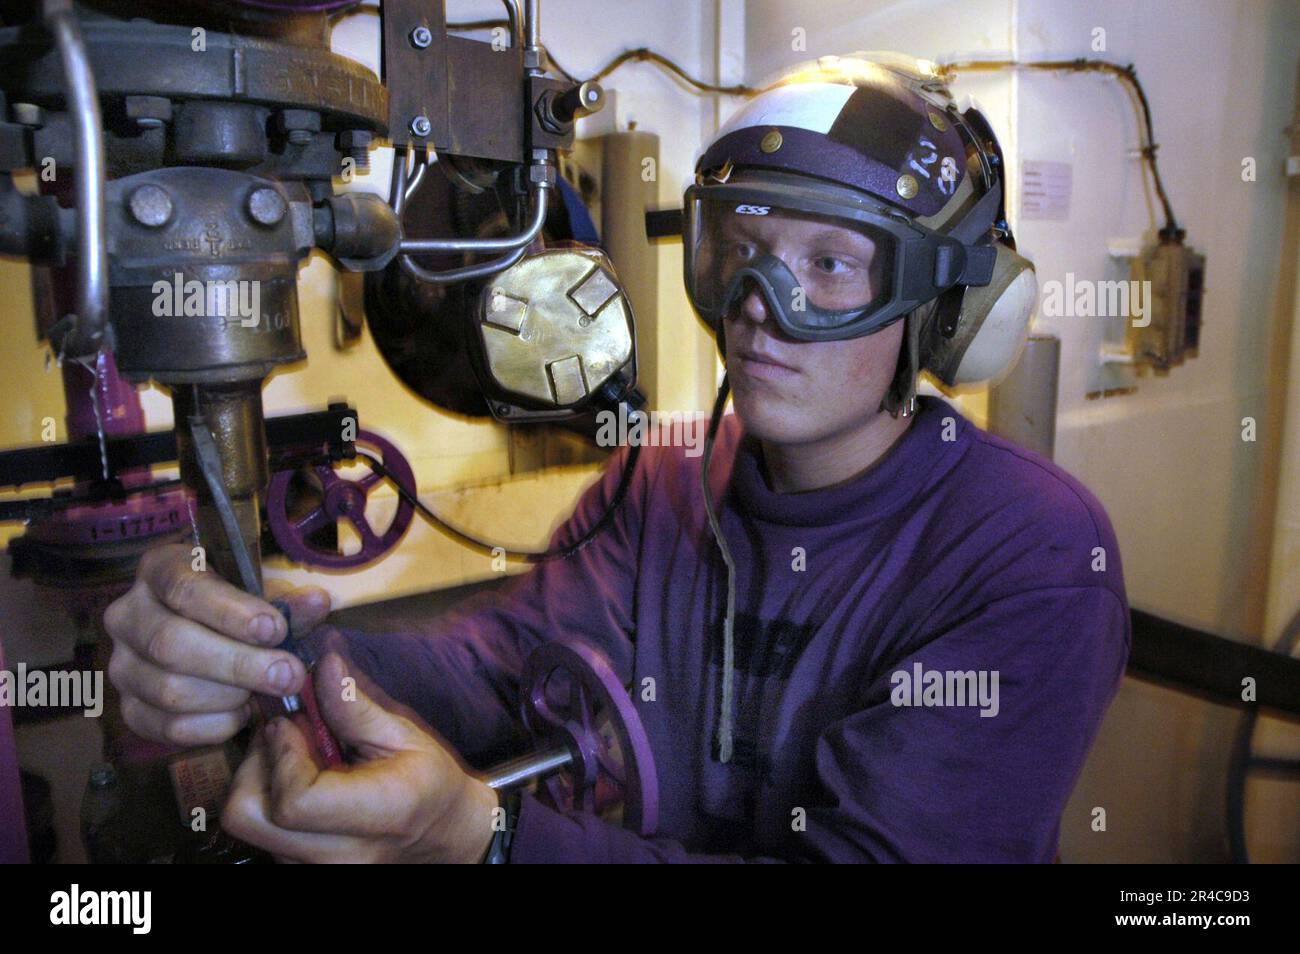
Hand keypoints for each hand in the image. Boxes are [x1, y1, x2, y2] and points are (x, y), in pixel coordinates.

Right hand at [103, 543, 330, 746]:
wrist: (208, 640)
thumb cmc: (239, 609)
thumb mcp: (261, 594)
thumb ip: (288, 603)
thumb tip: (318, 603)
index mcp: (158, 571)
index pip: (184, 587)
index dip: (231, 612)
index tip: (275, 628)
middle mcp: (127, 615)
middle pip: (171, 643)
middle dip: (238, 663)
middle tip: (288, 674)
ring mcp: (122, 666)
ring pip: (170, 690)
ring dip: (230, 696)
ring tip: (265, 692)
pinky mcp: (130, 710)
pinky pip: (169, 727)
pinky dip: (214, 725)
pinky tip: (242, 712)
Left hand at [222, 652, 498, 863]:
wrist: (442, 834)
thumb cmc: (428, 781)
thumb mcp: (403, 736)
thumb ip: (355, 708)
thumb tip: (321, 665)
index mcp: (377, 815)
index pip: (293, 800)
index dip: (282, 754)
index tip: (293, 721)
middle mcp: (340, 856)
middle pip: (247, 817)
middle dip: (255, 766)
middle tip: (283, 736)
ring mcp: (315, 870)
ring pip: (248, 824)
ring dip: (261, 782)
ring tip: (296, 758)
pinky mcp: (299, 870)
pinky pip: (259, 833)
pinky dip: (268, 800)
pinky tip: (299, 780)